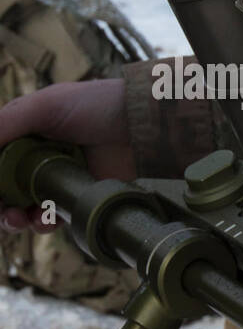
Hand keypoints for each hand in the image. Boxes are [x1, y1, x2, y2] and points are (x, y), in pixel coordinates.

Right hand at [0, 79, 134, 232]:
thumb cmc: (95, 105)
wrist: (142, 126)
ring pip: (23, 206)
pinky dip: (43, 222)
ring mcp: (55, 178)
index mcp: (20, 133)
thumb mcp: (44, 106)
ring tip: (19, 220)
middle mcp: (33, 157)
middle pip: (3, 188)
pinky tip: (46, 219)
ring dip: (15, 219)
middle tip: (6, 214)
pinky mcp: (78, 195)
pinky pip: (53, 216)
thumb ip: (6, 124)